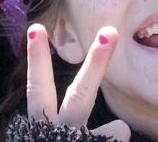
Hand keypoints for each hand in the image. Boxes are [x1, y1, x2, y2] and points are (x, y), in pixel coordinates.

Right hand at [26, 24, 129, 140]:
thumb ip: (64, 125)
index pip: (37, 89)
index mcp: (41, 127)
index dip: (37, 60)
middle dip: (96, 64)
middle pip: (79, 95)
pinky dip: (117, 141)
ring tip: (106, 139)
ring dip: (115, 133)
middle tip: (110, 32)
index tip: (36, 28)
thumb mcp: (52, 139)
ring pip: (115, 128)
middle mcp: (57, 133)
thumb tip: (97, 117)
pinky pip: (120, 138)